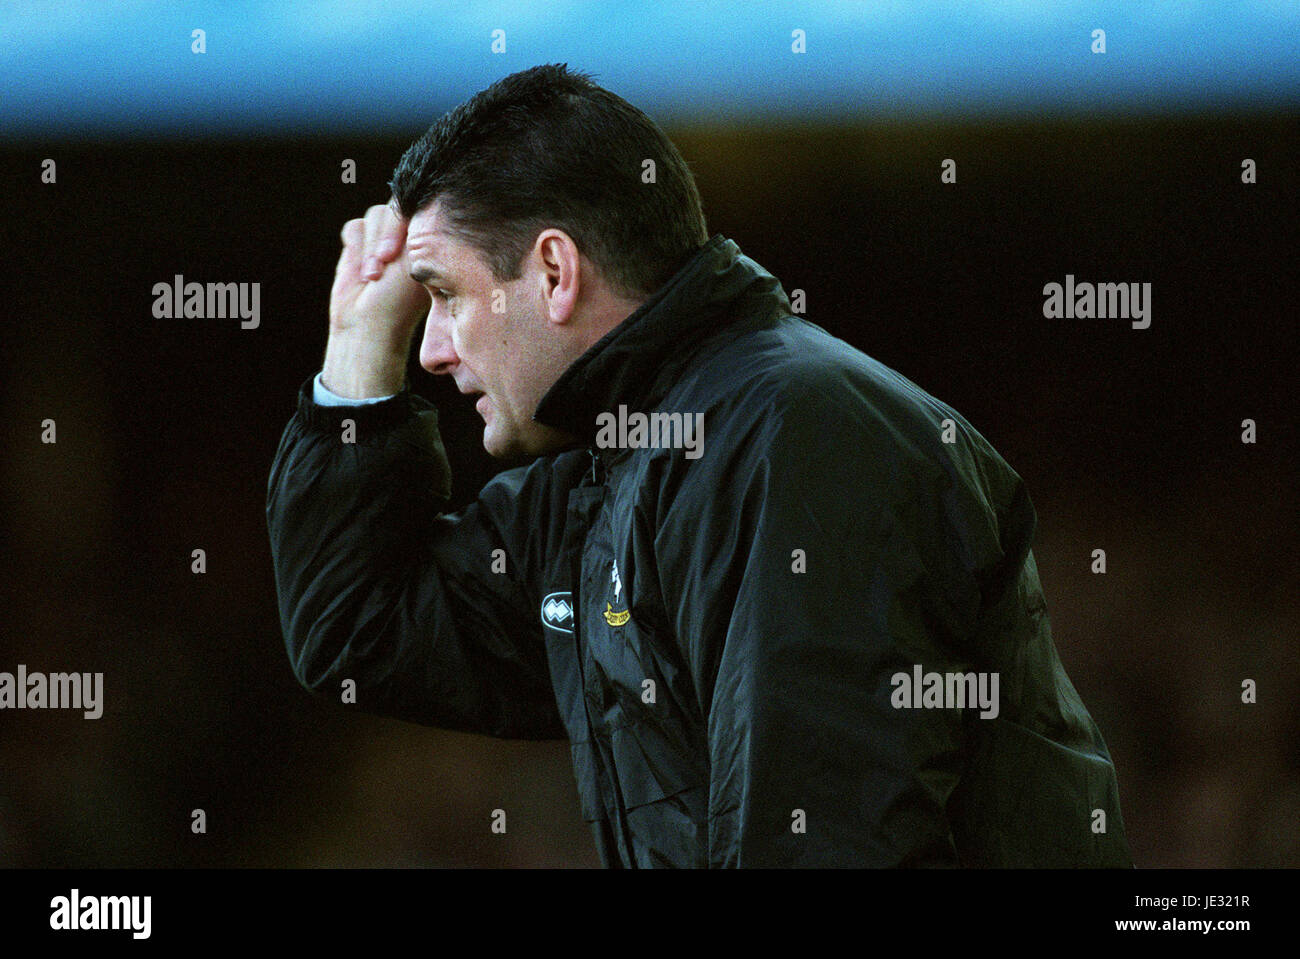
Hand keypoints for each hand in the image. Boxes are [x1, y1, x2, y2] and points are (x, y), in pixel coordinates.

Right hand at [329, 203, 428, 335]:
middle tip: (382, 267)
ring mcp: (384, 239)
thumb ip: (415, 230)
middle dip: (384, 238)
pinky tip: (362, 274)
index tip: (395, 255)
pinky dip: (356, 249)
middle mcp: (409, 236)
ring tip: (372, 277)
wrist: (367, 323)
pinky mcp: (361, 243)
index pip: (420, 209)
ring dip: (369, 248)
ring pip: (373, 216)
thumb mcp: (414, 262)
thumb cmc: (398, 300)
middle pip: (393, 208)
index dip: (404, 226)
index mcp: (431, 239)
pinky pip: (354, 227)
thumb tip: (414, 200)